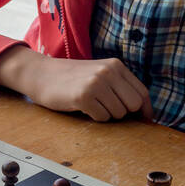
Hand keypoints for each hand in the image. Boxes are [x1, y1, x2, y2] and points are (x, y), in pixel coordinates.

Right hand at [0, 47, 152, 121]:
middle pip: (134, 105)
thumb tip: (143, 112)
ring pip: (118, 114)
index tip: (141, 120)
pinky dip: (94, 118)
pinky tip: (83, 108)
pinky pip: (102, 118)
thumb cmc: (71, 79)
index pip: (143, 93)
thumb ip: (119, 85)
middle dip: (123, 113)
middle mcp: (108, 72)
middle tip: (106, 109)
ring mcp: (96, 83)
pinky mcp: (83, 96)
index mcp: (116, 66)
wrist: (40, 74)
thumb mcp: (99, 73)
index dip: (144, 110)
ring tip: (91, 105)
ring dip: (106, 115)